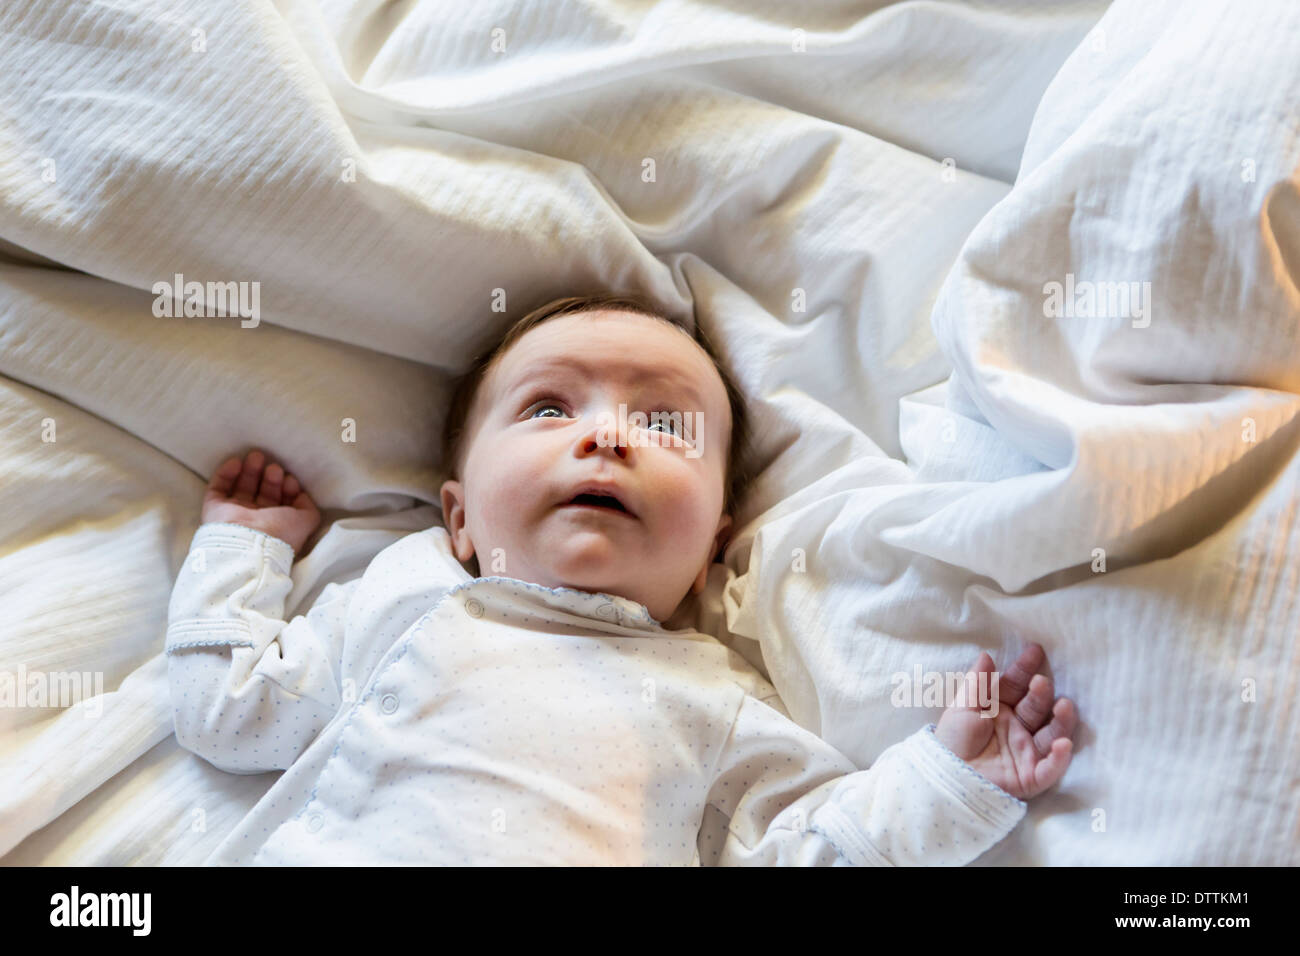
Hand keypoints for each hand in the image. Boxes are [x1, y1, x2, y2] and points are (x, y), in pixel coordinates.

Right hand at [201, 449, 320, 554]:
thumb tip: (301, 495)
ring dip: (250, 471)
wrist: (249, 545)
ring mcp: (234, 514)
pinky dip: (226, 473)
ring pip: (242, 487)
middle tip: (274, 467)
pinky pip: (218, 488)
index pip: (281, 501)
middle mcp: (255, 520)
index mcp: (276, 524)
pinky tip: (236, 462)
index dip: (286, 488)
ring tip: (257, 456)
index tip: (289, 478)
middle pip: (262, 492)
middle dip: (270, 477)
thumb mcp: (305, 520)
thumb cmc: (281, 532)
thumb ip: (307, 506)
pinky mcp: (214, 509)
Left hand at [933, 643, 1076, 800]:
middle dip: (1042, 694)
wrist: (945, 778)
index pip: (1017, 686)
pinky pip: (1050, 768)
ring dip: (1060, 721)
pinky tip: (1063, 744)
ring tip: (1065, 706)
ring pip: (1051, 734)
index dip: (1025, 669)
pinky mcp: (1031, 776)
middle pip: (1036, 708)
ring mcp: (1026, 751)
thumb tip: (987, 655)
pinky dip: (1059, 757)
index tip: (1036, 650)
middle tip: (1041, 682)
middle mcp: (1017, 728)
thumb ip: (977, 684)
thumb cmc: (952, 741)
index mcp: (999, 709)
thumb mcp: (962, 709)